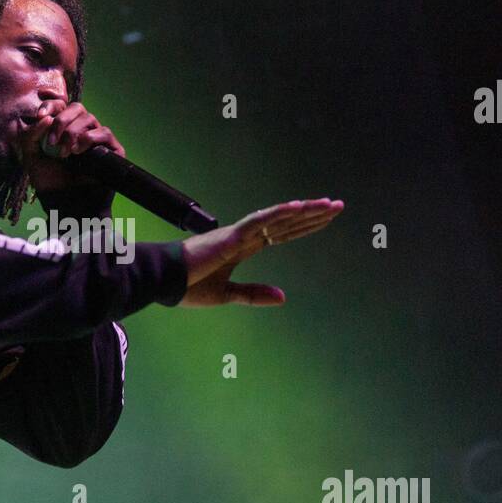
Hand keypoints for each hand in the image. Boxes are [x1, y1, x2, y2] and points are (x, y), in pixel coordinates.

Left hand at [20, 99, 125, 193]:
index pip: (61, 106)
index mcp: (63, 130)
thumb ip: (31, 135)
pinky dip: (90, 138)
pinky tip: (79, 151)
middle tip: (52, 143)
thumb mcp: (31, 158)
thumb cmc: (50, 185)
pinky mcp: (112, 151)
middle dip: (62, 121)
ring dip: (73, 133)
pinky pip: (105, 132)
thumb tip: (47, 117)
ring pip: (90, 118)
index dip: (51, 106)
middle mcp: (82, 132)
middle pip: (77, 108)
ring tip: (66, 153)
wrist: (66, 206)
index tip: (40, 116)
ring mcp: (97, 141)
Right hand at [176, 198, 343, 307]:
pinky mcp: (231, 236)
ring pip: (279, 217)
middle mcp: (245, 236)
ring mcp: (239, 234)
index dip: (303, 226)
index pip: (281, 234)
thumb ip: (254, 294)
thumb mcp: (227, 295)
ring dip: (305, 210)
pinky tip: (299, 207)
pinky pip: (260, 220)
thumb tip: (283, 298)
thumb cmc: (188, 286)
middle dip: (313, 214)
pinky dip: (280, 213)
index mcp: (243, 248)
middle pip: (286, 222)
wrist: (164, 281)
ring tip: (329, 204)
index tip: (324, 220)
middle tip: (337, 205)